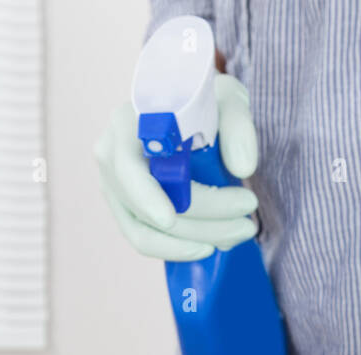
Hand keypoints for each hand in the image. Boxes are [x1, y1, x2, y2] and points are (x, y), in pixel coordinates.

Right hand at [95, 74, 259, 260]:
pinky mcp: (127, 209)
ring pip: (146, 233)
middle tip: (249, 224)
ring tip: (239, 233)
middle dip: (201, 223)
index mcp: (126, 123)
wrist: (193, 111)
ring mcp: (114, 187)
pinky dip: (180, 249)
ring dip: (195, 241)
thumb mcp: (228, 100)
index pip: (128, 168)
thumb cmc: (207, 103)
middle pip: (146, 208)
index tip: (172, 218)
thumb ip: (238, 126)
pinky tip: (214, 244)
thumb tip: (243, 167)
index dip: (147, 196)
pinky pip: (147, 241)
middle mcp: (111, 156)